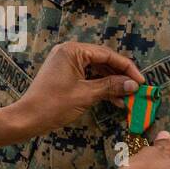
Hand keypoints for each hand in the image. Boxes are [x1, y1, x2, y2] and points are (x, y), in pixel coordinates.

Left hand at [13, 42, 142, 133]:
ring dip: (112, 83)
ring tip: (127, 98)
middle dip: (120, 76)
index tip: (141, 81)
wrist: (28, 118)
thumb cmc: (53, 104)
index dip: (127, 68)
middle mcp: (69, 52)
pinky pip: (88, 76)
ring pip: (97, 70)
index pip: (107, 54)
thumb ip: (111, 86)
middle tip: (136, 89)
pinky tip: (114, 99)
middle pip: (103, 60)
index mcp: (73, 51)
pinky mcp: (65, 74)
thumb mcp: (86, 95)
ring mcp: (66, 63)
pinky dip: (100, 87)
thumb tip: (133, 85)